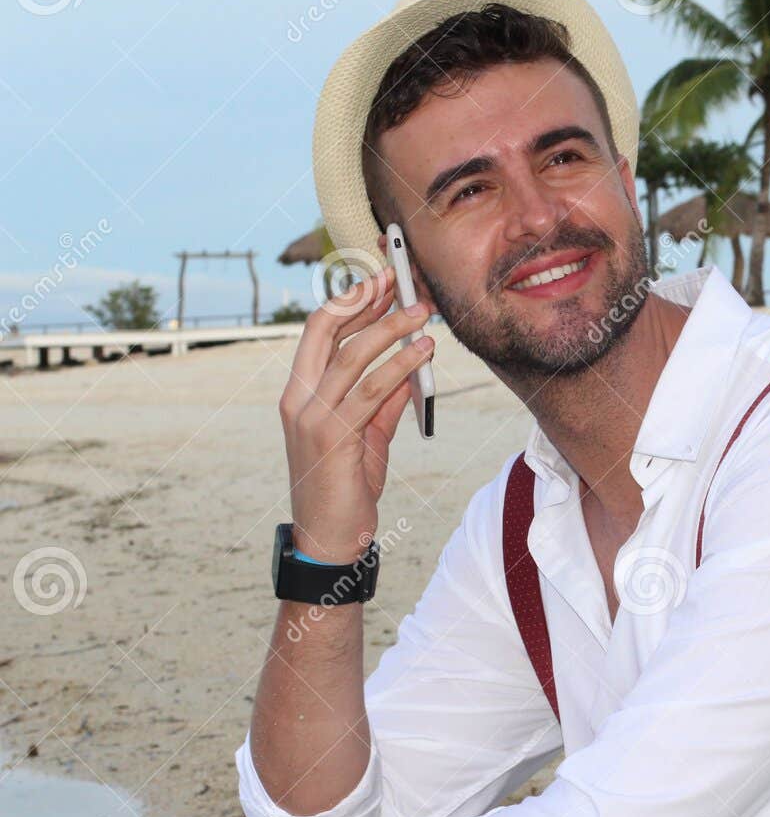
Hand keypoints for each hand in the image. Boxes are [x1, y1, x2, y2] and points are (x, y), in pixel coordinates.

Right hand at [279, 267, 434, 562]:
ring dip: (392, 329)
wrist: (330, 535)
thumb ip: (383, 401)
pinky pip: (372, 391)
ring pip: (353, 356)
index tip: (379, 282)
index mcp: (299, 393)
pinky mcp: (333, 436)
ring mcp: (312, 416)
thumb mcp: (366, 435)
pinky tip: (423, 352)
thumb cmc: (345, 486)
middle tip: (398, 280)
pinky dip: (401, 366)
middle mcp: (298, 398)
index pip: (319, 333)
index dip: (349, 302)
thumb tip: (409, 369)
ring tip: (423, 313)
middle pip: (327, 332)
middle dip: (364, 301)